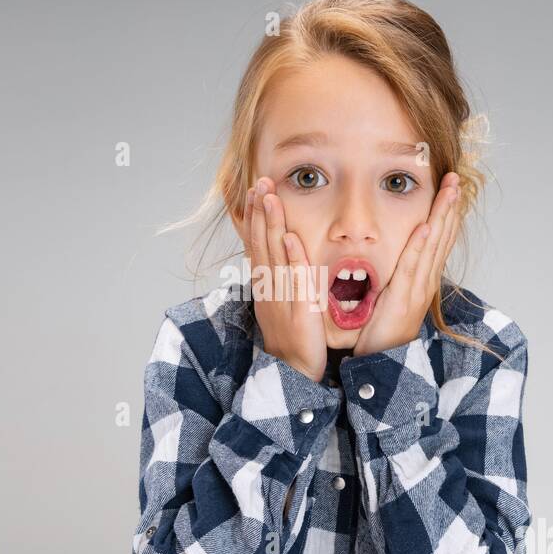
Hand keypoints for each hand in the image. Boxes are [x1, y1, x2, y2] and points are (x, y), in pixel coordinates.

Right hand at [239, 176, 326, 381]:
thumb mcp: (280, 303)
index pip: (256, 243)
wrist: (293, 372)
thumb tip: (279, 253)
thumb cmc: (291, 338)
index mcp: (264, 285)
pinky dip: (291, 258)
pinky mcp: (298, 310)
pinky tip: (289, 238)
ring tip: (269, 197)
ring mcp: (280, 297)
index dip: (254, 216)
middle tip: (259, 181)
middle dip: (259, 211)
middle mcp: (268, 287)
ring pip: (273, 254)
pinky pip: (294, 280)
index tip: (254, 191)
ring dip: (271, 224)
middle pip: (260, 242)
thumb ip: (280, 278)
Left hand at [353, 171, 460, 356]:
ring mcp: (418, 290)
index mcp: (421, 280)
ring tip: (449, 191)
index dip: (444, 214)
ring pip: (433, 246)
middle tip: (456, 179)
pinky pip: (414, 267)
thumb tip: (395, 259)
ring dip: (442, 217)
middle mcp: (425, 281)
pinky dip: (422, 246)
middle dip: (449, 207)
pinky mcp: (404, 299)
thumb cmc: (381, 333)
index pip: (437, 239)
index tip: (449, 189)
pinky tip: (427, 226)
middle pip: (441, 237)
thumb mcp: (391, 299)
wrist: (382, 365)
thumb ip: (395, 278)